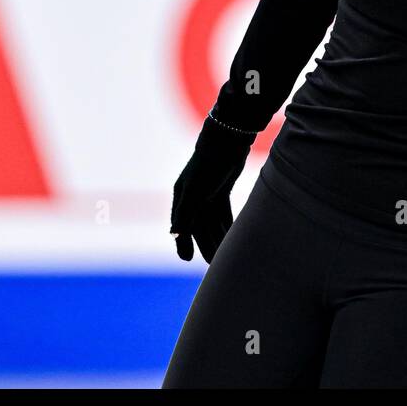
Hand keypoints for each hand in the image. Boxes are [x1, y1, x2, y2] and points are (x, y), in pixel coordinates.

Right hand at [170, 114, 255, 262]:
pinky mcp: (222, 191)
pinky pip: (223, 214)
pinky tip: (232, 238)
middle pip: (200, 227)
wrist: (228, 141)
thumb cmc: (208, 165)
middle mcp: (193, 197)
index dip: (184, 243)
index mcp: (182, 197)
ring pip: (213, 223)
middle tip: (213, 265)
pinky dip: (226, 226)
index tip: (187, 260)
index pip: (182, 225)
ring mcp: (208, 194)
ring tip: (225, 256)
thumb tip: (174, 236)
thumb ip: (185, 214)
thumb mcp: (194, 191)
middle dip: (206, 244)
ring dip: (218, 238)